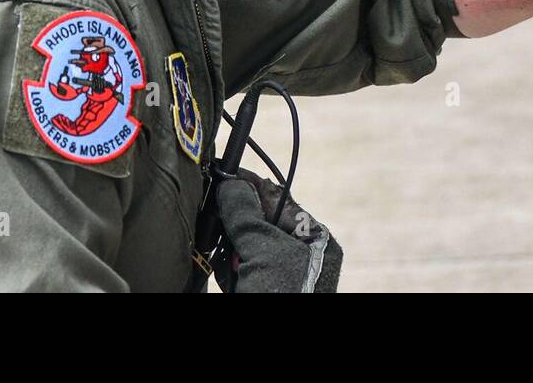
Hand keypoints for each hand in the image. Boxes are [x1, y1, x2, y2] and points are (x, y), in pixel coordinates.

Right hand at [213, 169, 342, 292]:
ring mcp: (278, 274)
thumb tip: (231, 183)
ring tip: (233, 268)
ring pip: (242, 245)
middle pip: (257, 221)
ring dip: (229, 250)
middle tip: (218, 224)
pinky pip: (236, 269)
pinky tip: (230, 283)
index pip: (277, 199)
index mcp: (314, 238)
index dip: (249, 187)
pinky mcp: (258, 289)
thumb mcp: (266, 251)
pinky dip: (227, 271)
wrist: (275, 356)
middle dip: (236, 224)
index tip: (224, 175)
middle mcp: (299, 254)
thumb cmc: (285, 296)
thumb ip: (247, 215)